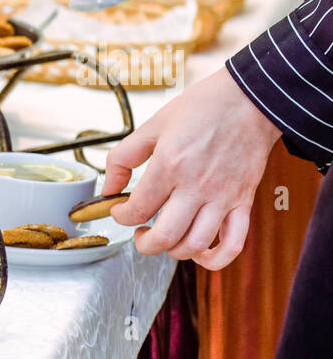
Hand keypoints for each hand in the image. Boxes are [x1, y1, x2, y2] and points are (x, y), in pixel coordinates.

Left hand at [103, 67, 279, 269]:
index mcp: (170, 165)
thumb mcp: (152, 125)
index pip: (137, 210)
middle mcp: (197, 185)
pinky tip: (200, 254)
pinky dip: (216, 258)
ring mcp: (223, 196)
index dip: (121, 217)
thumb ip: (123, 158)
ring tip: (165, 239)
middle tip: (139, 234)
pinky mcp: (243, 201)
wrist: (250, 99)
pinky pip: (234, 242)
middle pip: (165, 236)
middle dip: (144, 244)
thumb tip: (108, 188)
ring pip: (195, 244)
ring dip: (173, 251)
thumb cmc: (202, 108)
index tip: (119, 211)